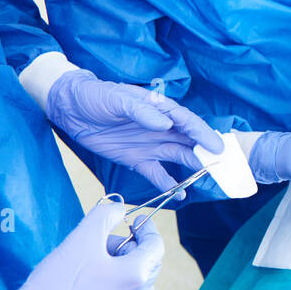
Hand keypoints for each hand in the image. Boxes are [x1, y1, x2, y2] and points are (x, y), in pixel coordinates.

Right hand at [9, 200, 163, 289]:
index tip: (135, 221)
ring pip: (136, 282)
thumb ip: (104, 215)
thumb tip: (119, 209)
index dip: (147, 228)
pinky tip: (92, 286)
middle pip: (147, 263)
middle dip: (129, 247)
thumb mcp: (81, 237)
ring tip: (93, 265)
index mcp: (136, 275)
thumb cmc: (58, 282)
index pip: (156, 245)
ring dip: (123, 268)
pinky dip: (117, 289)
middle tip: (102, 243)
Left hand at [47, 70, 224, 193]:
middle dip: (205, 154)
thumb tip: (166, 124)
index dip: (204, 134)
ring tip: (206, 181)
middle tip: (220, 168)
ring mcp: (150, 144)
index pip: (187, 122)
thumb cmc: (96, 95)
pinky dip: (169, 183)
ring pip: (177, 157)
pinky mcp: (136, 159)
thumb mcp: (118, 99)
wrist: (70, 108)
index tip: (217, 147)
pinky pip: (156, 173)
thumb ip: (142, 112)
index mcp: (160, 108)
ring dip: (192, 168)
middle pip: (189, 141)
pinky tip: (181, 194)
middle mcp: (161, 127)